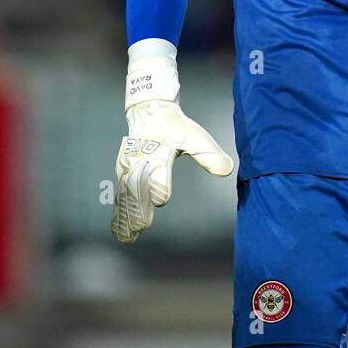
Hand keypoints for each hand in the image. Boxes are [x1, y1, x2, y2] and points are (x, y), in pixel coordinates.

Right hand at [112, 41, 233, 243]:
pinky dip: (120, 213)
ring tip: (128, 235)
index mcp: (159, 153)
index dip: (160, 185)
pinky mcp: (125, 174)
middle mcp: (141, 163)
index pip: (158, 173)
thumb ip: (209, 155)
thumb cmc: (176, 128)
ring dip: (126, 215)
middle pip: (139, 188)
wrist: (150, 113)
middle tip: (141, 226)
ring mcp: (130, 169)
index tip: (160, 198)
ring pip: (126, 195)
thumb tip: (227, 170)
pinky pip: (121, 196)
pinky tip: (120, 231)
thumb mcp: (196, 137)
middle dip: (139, 208)